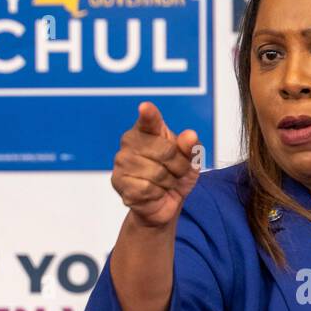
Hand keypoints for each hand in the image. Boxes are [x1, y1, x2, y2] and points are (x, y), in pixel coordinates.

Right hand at [111, 101, 201, 229]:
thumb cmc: (176, 175)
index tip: (146, 108)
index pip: (149, 120)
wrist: (166, 203)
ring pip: (157, 172)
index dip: (149, 115)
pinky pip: (147, 188)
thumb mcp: (191, 160)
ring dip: (169, 182)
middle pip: (165, 151)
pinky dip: (158, 193)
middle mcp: (130, 141)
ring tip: (165, 182)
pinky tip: (154, 192)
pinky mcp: (119, 183)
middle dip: (179, 165)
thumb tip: (190, 136)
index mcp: (147, 129)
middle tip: (177, 171)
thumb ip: (191, 146)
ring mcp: (122, 162)